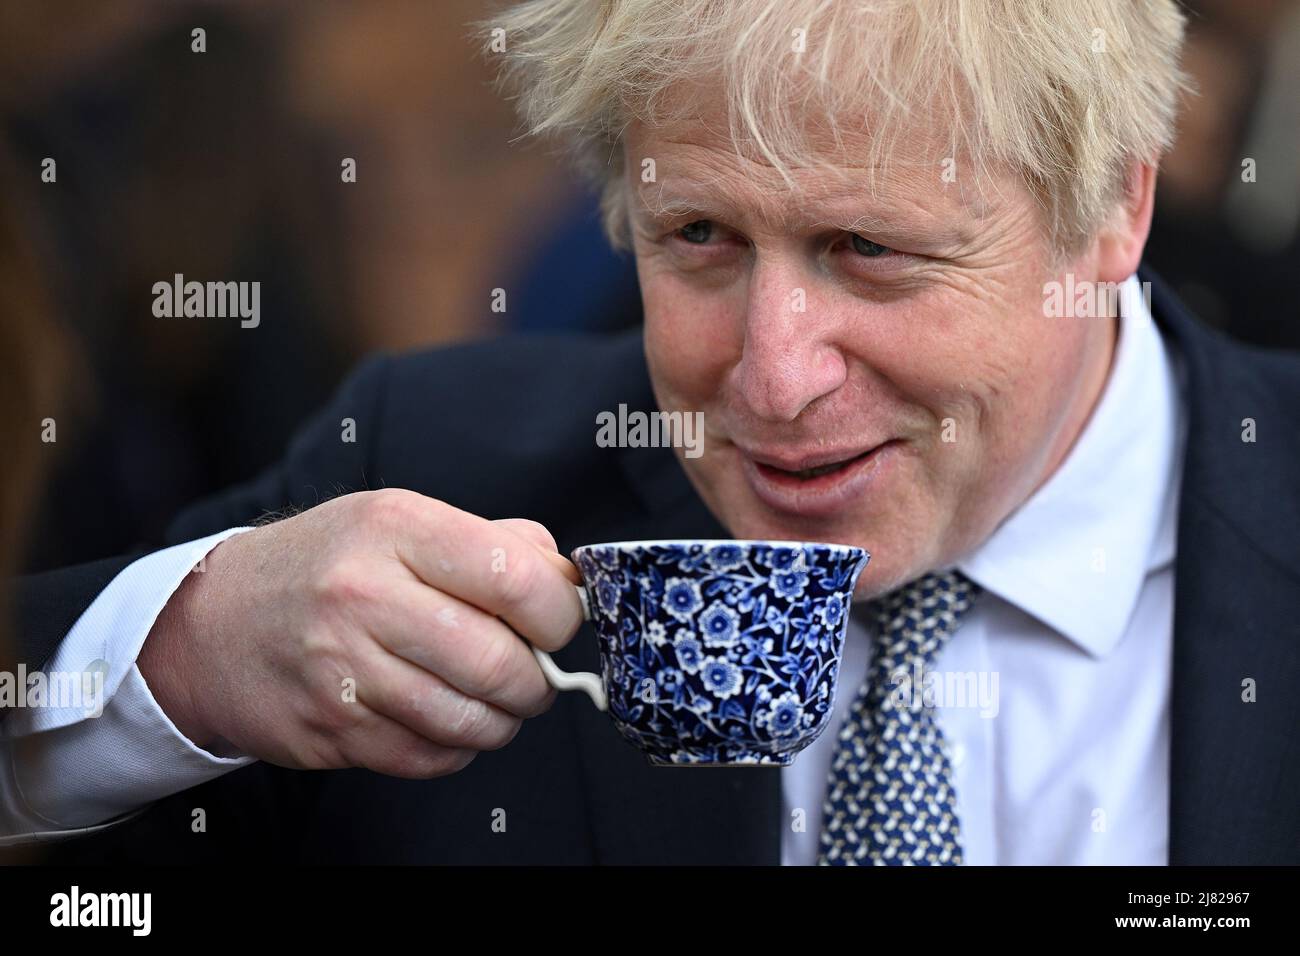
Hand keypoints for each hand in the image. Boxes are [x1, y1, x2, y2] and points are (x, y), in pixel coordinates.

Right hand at [138, 489, 583, 777]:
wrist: (212, 622)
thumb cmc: (324, 566)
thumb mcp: (399, 522)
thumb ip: (492, 542)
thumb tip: (567, 580)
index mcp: (395, 528)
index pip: (516, 578)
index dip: (559, 612)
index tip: (557, 622)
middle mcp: (364, 595)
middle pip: (497, 662)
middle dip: (535, 680)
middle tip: (532, 674)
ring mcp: (341, 669)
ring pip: (467, 721)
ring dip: (501, 721)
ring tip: (493, 700)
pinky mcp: (328, 730)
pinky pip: (428, 759)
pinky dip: (456, 749)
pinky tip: (445, 721)